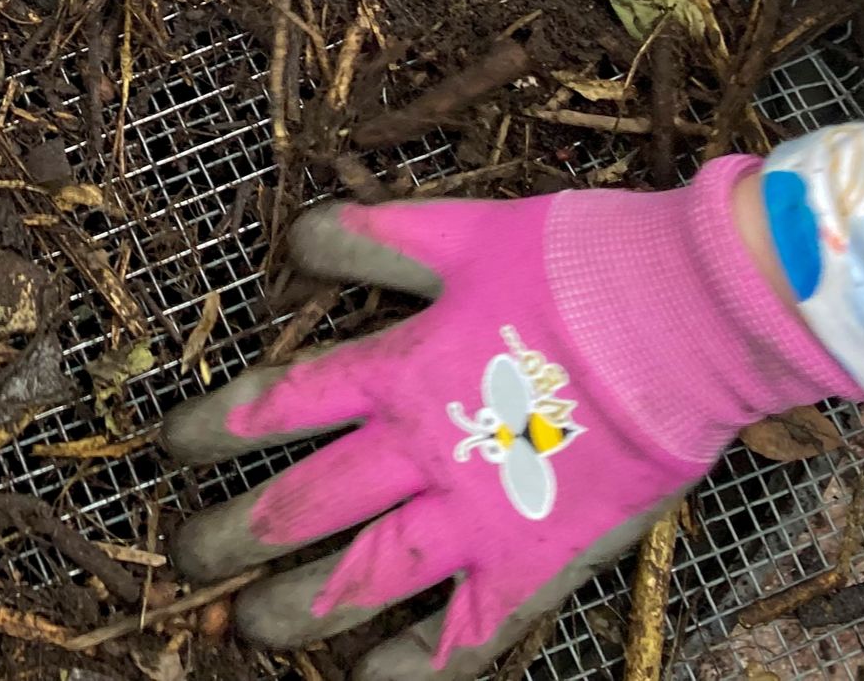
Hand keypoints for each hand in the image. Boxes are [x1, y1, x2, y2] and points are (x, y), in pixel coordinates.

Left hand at [162, 160, 855, 676]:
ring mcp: (480, 515)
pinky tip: (371, 680)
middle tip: (188, 557)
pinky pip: (465, 633)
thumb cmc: (580, 262)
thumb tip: (295, 239)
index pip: (282, 404)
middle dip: (235, 534)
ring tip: (250, 631)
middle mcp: (425, 449)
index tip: (172, 446)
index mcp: (401, 368)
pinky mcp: (540, 561)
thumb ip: (371, 241)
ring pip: (366, 577)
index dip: (219, 428)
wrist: (692, 313)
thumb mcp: (460, 228)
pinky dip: (414, 664)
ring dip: (299, 609)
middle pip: (306, 503)